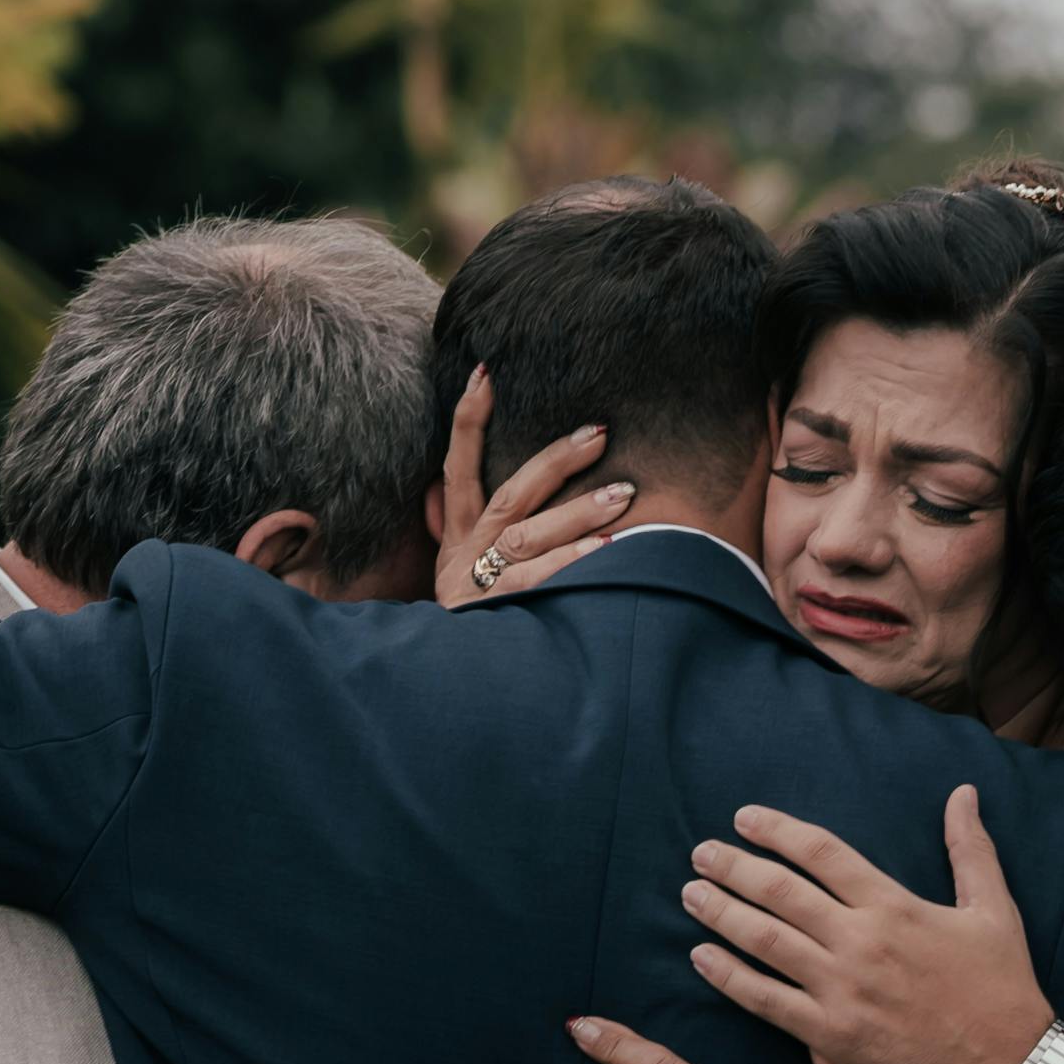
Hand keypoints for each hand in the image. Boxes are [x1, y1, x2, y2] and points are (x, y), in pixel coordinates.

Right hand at [433, 367, 634, 607]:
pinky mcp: (502, 615)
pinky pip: (544, 583)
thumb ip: (448, 527)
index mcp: (458, 539)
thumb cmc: (467, 625)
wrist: (446, 690)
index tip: (485, 373)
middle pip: (513, 494)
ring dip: (579, 512)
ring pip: (532, 536)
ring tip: (625, 493)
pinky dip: (576, 565)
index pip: (456, 467)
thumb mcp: (451, 576)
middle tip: (600, 432)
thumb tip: (438, 487)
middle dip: (556, 459)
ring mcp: (484, 585)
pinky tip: (613, 553)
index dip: (468, 421)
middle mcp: (468, 554)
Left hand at [684, 787, 1057, 1063]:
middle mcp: (862, 942)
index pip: (823, 853)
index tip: (743, 818)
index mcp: (895, 906)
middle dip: (734, 867)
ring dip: (722, 914)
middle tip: (701, 853)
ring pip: (765, 942)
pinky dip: (730, 977)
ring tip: (691, 894)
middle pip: (781, 892)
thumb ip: (970, 848)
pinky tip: (701, 958)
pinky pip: (767, 1002)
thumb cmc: (1004, 988)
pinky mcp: (833, 1036)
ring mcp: (843, 990)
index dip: (777, 831)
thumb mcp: (994, 909)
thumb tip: (963, 793)